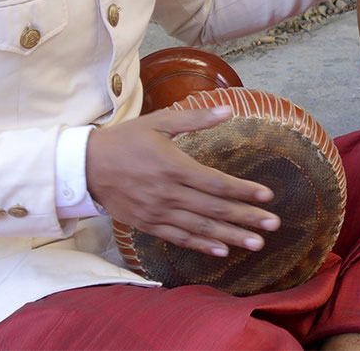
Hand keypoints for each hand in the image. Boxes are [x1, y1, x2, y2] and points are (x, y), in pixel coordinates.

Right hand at [86, 106, 279, 257]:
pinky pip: (180, 238)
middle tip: (273, 225)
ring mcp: (158, 212)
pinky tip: (222, 250)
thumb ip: (195, 118)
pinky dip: (202, 245)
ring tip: (257, 243)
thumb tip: (228, 109)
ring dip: (230, 236)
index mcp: (173, 165)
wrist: (86, 166)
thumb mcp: (159, 121)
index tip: (267, 195)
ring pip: (200, 228)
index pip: (216, 182)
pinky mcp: (148, 224)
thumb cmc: (126, 139)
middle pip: (214, 208)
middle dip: (246, 217)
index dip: (243, 190)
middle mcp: (168, 192)